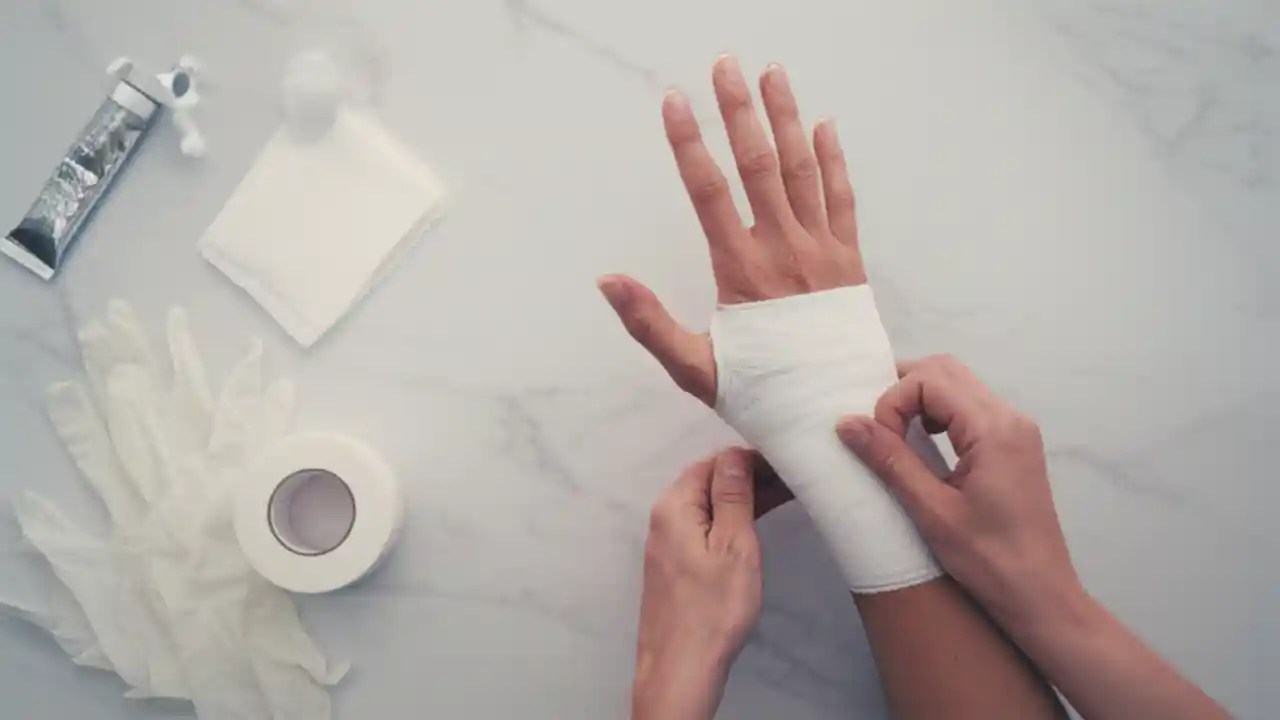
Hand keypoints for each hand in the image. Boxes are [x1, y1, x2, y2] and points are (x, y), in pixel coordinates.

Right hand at [599, 56, 865, 405]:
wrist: (833, 417)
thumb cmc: (759, 395)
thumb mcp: (694, 369)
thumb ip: (649, 323)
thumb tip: (608, 281)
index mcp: (741, 271)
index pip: (708, 191)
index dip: (688, 142)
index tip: (674, 101)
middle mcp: (783, 250)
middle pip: (758, 165)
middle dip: (738, 110)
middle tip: (725, 65)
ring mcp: (821, 252)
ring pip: (802, 170)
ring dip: (786, 118)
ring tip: (773, 74)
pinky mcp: (849, 261)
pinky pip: (843, 199)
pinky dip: (834, 160)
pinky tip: (825, 126)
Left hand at [632, 448, 761, 719]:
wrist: (681, 667)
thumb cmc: (714, 607)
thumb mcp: (734, 545)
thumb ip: (733, 495)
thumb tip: (735, 453)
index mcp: (675, 505)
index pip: (714, 462)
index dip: (751, 458)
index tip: (787, 462)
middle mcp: (664, 517)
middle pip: (709, 482)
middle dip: (750, 476)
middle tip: (793, 478)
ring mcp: (667, 542)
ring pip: (709, 506)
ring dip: (744, 498)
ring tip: (786, 496)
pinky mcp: (675, 564)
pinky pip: (705, 527)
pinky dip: (732, 520)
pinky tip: (755, 523)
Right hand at [834, 355, 1079, 630]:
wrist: (1040, 597)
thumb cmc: (988, 560)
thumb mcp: (932, 511)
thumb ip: (890, 460)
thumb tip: (846, 422)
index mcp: (994, 428)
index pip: (930, 378)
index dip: (893, 402)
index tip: (880, 443)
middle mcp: (1009, 417)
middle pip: (945, 369)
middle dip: (902, 389)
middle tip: (877, 429)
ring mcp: (1015, 429)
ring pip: (957, 384)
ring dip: (918, 400)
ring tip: (895, 436)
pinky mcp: (1013, 444)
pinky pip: (969, 407)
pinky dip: (937, 413)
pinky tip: (923, 444)